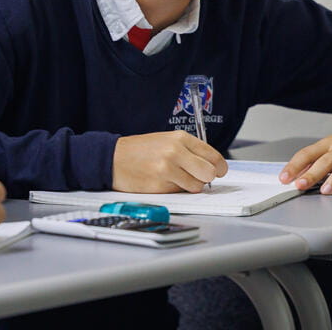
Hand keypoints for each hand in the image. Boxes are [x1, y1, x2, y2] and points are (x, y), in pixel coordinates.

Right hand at [112, 131, 227, 192]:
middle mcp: (175, 152)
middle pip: (210, 172)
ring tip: (174, 178)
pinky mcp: (160, 185)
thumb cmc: (139, 150)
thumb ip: (188, 151)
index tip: (218, 171)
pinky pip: (180, 193)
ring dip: (190, 186)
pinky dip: (176, 191)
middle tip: (196, 176)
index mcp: (179, 138)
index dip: (219, 167)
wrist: (111, 158)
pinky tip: (163, 182)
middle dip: (205, 178)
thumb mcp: (165, 141)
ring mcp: (168, 169)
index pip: (213, 156)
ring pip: (197, 186)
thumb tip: (211, 167)